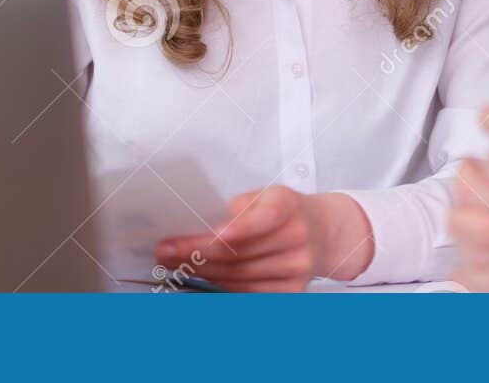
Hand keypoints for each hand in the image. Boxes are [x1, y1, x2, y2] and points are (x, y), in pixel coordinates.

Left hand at [155, 186, 373, 291]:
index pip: (263, 219)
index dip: (238, 227)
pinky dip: (218, 287)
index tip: (213, 233)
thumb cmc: (285, 211)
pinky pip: (247, 293)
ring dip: (201, 273)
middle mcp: (297, 239)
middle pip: (241, 254)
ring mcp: (296, 270)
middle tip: (166, 251)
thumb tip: (197, 227)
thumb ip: (237, 208)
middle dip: (197, 253)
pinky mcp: (290, 292)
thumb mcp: (265, 195)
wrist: (322, 232)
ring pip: (239, 277)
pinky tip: (198, 280)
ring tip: (174, 265)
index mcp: (288, 207)